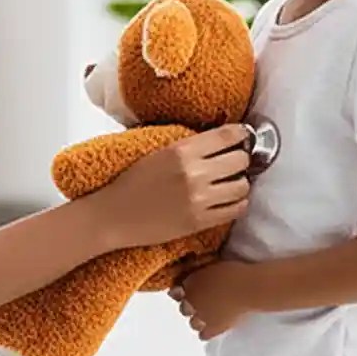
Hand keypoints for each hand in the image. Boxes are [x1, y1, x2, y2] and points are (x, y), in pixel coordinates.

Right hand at [98, 125, 251, 248]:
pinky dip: (236, 203)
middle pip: (240, 159)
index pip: (227, 135)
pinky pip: (236, 210)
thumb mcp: (157, 152)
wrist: (113, 215)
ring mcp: (199, 199)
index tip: (241, 137)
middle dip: (239, 159)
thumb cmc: (131, 183)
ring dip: (238, 183)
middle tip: (231, 163)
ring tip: (227, 184)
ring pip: (242, 186)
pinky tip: (226, 200)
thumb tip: (219, 140)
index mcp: (180, 151)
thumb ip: (188, 146)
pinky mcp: (201, 221)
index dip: (241, 134)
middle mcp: (194, 173)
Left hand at [169, 260, 254, 339]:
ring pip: (192, 323)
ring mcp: (202, 317)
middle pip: (183, 309)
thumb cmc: (233, 272)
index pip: (176, 292)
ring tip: (206, 317)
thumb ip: (199, 274)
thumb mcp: (212, 266)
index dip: (180, 292)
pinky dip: (206, 332)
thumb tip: (195, 278)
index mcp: (190, 284)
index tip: (184, 292)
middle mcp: (192, 301)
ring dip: (197, 320)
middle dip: (189, 306)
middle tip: (199, 304)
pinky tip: (210, 328)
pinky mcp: (215, 328)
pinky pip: (203, 335)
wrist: (247, 288)